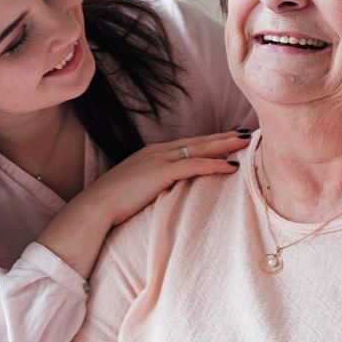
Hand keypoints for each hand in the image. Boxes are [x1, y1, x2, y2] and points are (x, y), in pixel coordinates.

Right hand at [79, 130, 249, 227]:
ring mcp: (160, 159)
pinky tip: (232, 167)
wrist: (95, 207)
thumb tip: (167, 192)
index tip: (228, 139)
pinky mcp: (162, 172)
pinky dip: (215, 164)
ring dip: (225, 146)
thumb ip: (153, 184)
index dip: (210, 141)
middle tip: (245, 133)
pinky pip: (195, 165)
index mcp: (152, 154)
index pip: (188, 144)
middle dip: (223, 137)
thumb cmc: (113, 204)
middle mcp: (158, 151)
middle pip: (198, 142)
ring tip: (246, 144)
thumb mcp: (135, 188)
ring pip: (200, 149)